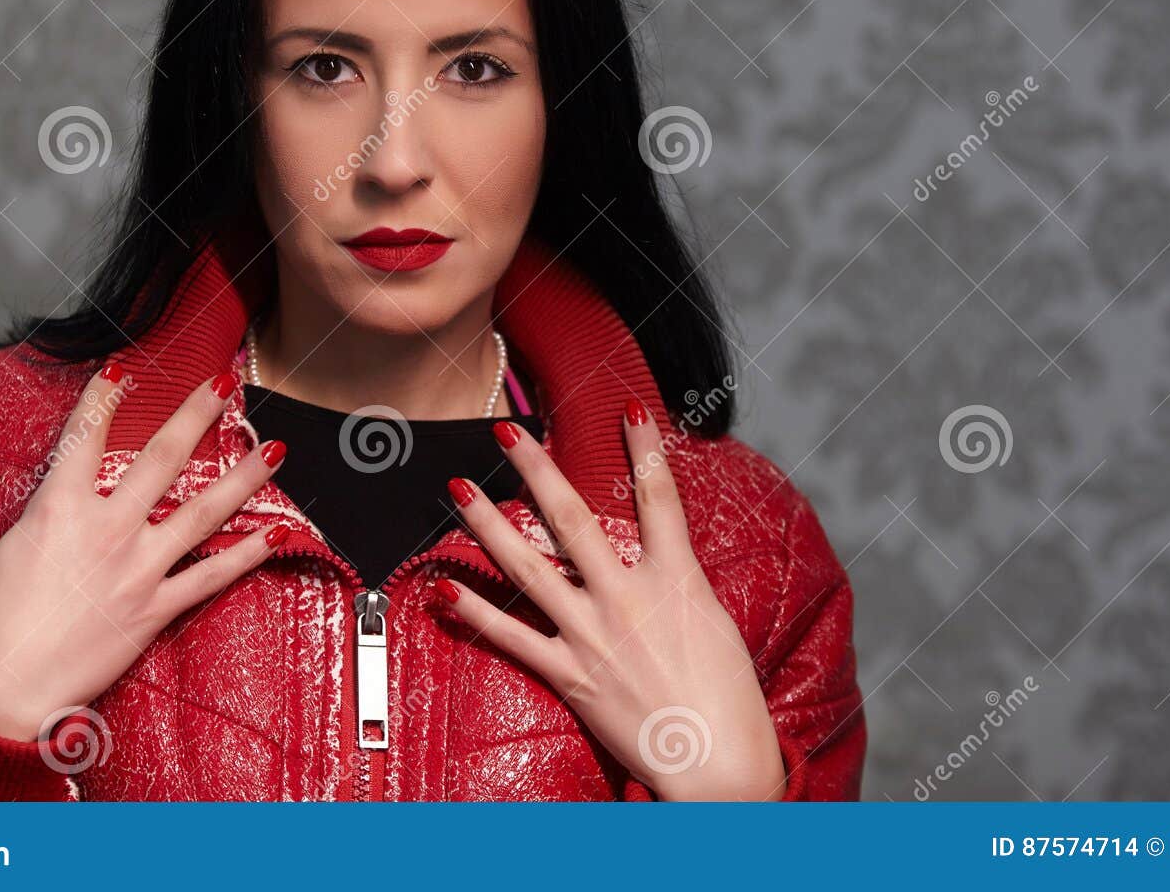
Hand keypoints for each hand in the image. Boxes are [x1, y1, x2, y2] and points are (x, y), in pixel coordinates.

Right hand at [0, 366, 288, 740]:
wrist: (0, 688)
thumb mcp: (14, 546)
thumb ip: (54, 513)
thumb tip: (74, 493)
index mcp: (59, 509)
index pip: (84, 437)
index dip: (103, 398)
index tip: (123, 368)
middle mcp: (106, 530)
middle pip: (161, 457)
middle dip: (195, 414)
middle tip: (222, 383)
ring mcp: (136, 568)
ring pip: (202, 510)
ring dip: (243, 477)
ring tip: (273, 449)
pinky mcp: (154, 608)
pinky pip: (210, 576)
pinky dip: (247, 555)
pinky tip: (275, 535)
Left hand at [438, 400, 787, 799]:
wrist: (718, 762)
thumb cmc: (728, 697)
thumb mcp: (716, 620)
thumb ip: (680, 579)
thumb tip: (662, 547)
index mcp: (677, 579)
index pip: (659, 497)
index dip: (645, 448)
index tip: (627, 407)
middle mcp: (628, 598)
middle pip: (573, 518)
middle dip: (536, 470)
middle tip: (506, 433)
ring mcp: (593, 635)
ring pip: (529, 567)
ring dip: (489, 525)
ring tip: (459, 489)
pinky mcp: (570, 674)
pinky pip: (510, 637)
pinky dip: (472, 613)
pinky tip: (440, 588)